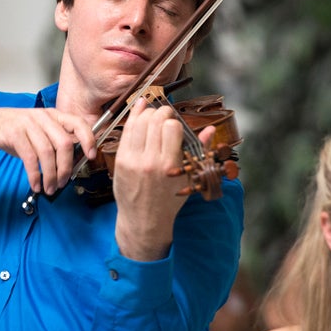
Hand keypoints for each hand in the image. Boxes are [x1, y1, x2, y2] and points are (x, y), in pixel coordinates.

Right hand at [0, 107, 95, 193]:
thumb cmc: (14, 132)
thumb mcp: (38, 133)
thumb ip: (55, 144)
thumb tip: (71, 164)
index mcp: (53, 115)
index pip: (78, 123)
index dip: (88, 139)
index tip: (91, 156)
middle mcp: (43, 117)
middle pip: (64, 144)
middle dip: (66, 168)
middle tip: (63, 183)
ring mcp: (28, 124)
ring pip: (48, 153)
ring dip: (50, 175)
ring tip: (49, 188)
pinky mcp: (14, 133)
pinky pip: (30, 158)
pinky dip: (35, 175)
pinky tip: (36, 184)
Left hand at [112, 98, 214, 260]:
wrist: (144, 221)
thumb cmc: (169, 201)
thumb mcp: (188, 179)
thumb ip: (199, 151)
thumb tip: (211, 130)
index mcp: (170, 165)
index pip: (172, 127)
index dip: (175, 121)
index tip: (176, 124)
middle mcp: (150, 161)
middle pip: (155, 121)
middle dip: (162, 112)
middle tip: (165, 114)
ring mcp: (132, 160)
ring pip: (139, 122)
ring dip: (147, 113)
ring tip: (153, 114)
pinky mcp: (120, 160)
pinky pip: (126, 131)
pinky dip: (133, 117)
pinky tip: (139, 109)